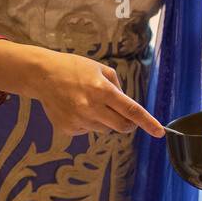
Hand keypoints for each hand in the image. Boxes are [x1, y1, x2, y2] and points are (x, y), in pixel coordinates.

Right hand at [0, 43, 163, 137]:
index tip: (160, 132)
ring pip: (104, 128)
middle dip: (127, 123)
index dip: (147, 122)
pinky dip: (86, 122)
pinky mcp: (68, 128)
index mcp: (102, 90)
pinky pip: (87, 130)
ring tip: (86, 102)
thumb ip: (116, 86)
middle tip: (121, 114)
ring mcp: (78, 120)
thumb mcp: (98, 68)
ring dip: (103, 119)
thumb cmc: (72, 68)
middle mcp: (91, 107)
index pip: (131, 110)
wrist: (41, 75)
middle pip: (121, 126)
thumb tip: (125, 106)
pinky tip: (74, 108)